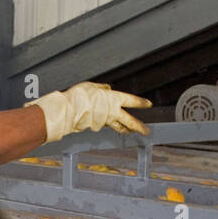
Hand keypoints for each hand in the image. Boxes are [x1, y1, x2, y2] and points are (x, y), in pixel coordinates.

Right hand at [28, 81, 151, 139]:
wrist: (69, 110)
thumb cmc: (79, 96)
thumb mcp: (92, 86)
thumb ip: (102, 88)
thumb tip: (107, 89)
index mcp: (114, 99)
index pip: (131, 101)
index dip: (140, 102)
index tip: (148, 104)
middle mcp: (112, 113)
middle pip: (129, 122)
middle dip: (139, 127)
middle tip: (146, 131)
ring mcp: (104, 122)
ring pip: (117, 127)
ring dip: (124, 129)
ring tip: (129, 131)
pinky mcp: (96, 127)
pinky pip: (102, 124)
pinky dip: (102, 122)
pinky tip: (98, 119)